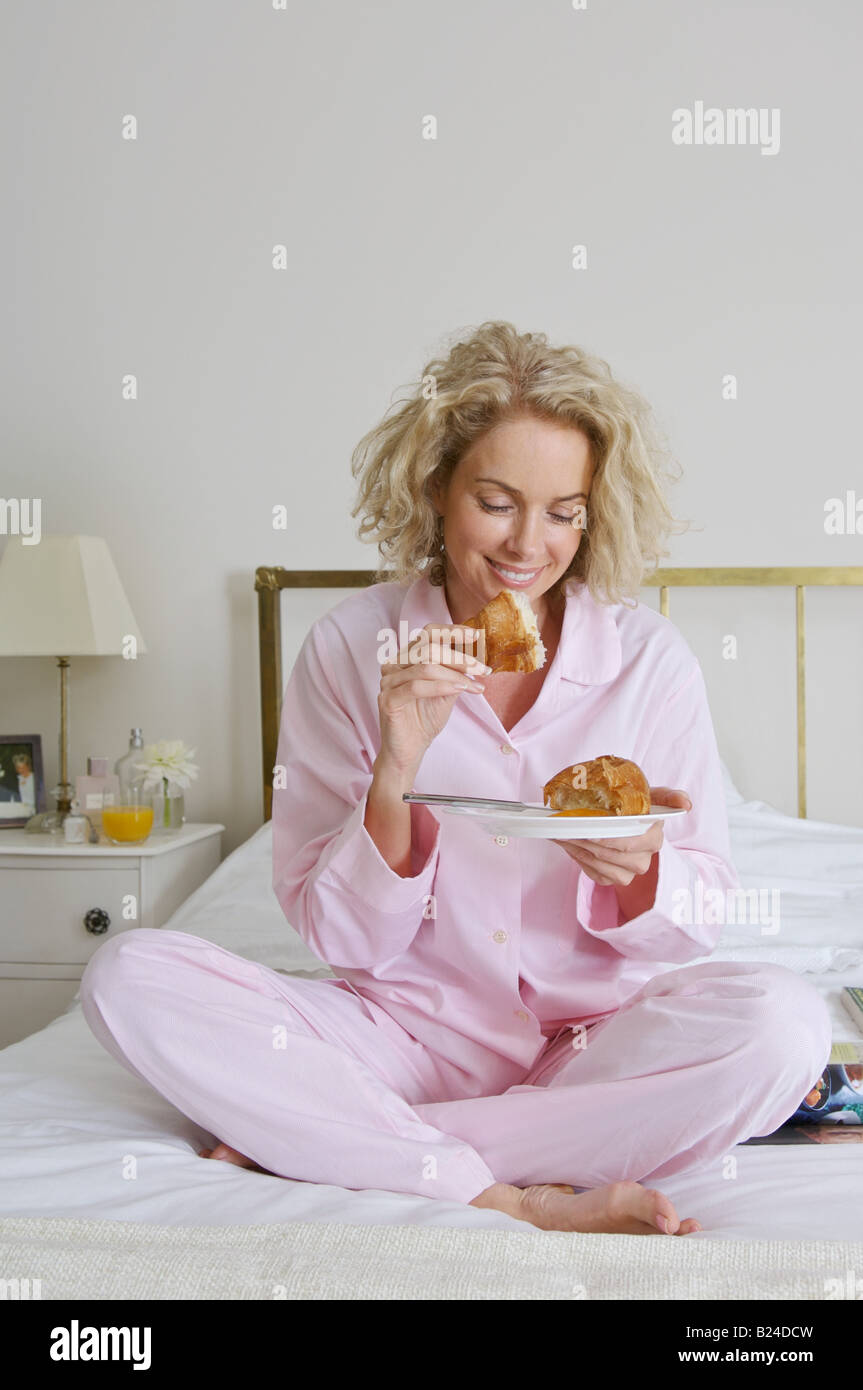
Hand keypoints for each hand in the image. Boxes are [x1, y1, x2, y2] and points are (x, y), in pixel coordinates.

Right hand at [376, 623, 490, 781]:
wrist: (410, 750)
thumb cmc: (425, 720)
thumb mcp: (447, 691)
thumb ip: (455, 672)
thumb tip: (476, 655)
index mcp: (406, 658)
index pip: (428, 634)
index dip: (451, 632)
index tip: (476, 635)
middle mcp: (394, 665)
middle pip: (428, 648)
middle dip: (460, 657)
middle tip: (483, 668)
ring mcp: (388, 681)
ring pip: (425, 667)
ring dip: (455, 674)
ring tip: (475, 685)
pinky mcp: (387, 699)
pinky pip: (417, 686)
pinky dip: (442, 686)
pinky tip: (459, 690)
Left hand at [551, 787, 691, 886]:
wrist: (620, 820)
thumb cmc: (634, 806)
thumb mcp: (649, 795)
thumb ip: (667, 797)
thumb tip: (686, 803)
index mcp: (654, 836)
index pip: (629, 843)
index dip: (607, 838)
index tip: (588, 828)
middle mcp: (645, 857)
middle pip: (613, 855)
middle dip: (588, 842)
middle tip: (568, 828)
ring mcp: (630, 871)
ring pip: (603, 866)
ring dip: (580, 850)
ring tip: (565, 835)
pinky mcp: (615, 879)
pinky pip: (596, 875)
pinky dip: (580, 860)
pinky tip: (571, 846)